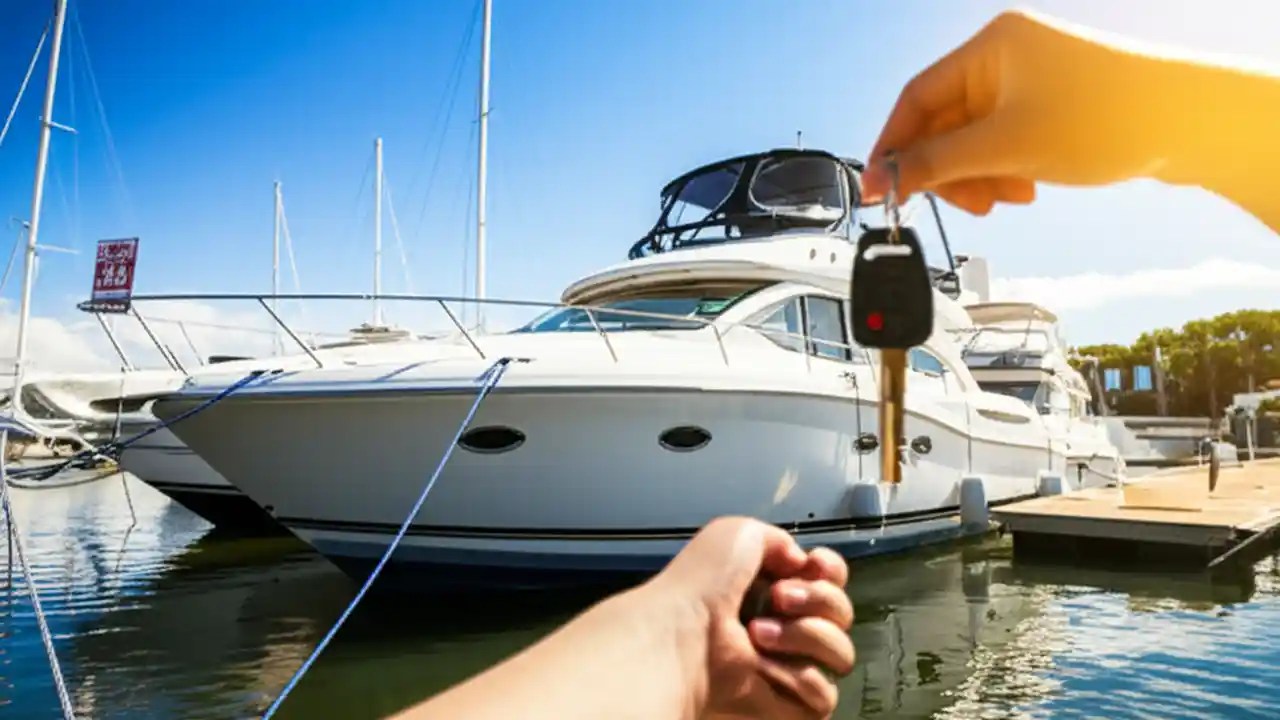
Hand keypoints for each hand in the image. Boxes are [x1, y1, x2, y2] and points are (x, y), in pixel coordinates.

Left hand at [645, 516, 854, 718]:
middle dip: (818, 599)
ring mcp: (791, 667)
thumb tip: (800, 563)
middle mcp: (787, 626)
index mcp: (777, 588)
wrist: (681, 635)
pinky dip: (798, 677)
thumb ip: (778, 539)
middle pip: (842, 611)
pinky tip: (762, 667)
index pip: (832, 579)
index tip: (813, 565)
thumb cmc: (702, 587)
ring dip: (805, 635)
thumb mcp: (738, 534)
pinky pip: (825, 695)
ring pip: (840, 652)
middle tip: (777, 597)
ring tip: (758, 634)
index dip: (831, 570)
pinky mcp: (793, 706)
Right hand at [862, 9, 1174, 214]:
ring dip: (979, 176)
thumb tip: (885, 178)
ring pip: (974, 138)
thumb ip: (937, 163)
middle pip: (945, 122)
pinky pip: (1003, 141)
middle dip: (948, 169)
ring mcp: (1029, 80)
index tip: (877, 189)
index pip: (917, 98)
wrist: (1189, 124)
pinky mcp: (1049, 105)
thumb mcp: (1006, 148)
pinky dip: (1004, 169)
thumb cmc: (1109, 118)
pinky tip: (1025, 187)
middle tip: (959, 203)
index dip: (893, 147)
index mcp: (990, 46)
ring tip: (1005, 197)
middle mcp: (1006, 57)